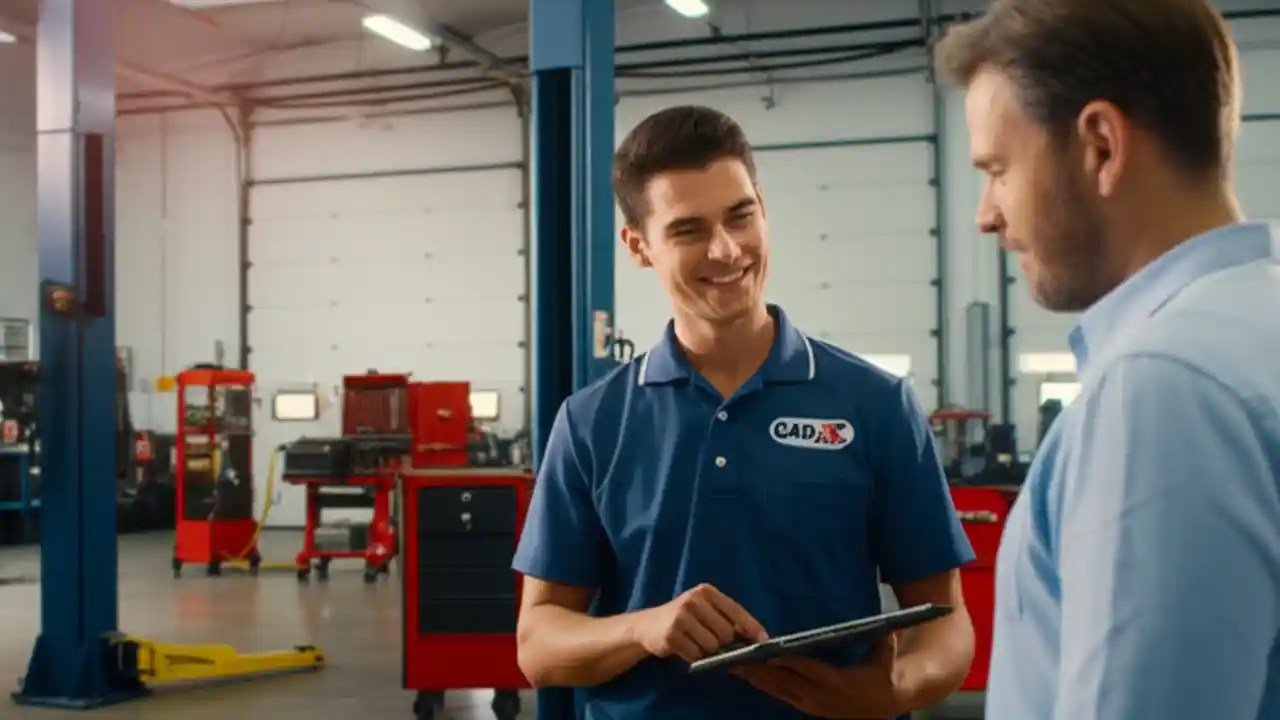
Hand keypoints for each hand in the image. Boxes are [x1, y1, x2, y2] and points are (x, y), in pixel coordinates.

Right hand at [631, 583, 768, 662]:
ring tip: (696, 643)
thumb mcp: (705, 610)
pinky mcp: (671, 634)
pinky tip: (685, 647)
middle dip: (724, 643)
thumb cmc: (684, 618)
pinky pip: (696, 654)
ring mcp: (681, 617)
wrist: (648, 626)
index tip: (764, 640)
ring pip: (712, 645)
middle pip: (726, 632)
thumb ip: (727, 619)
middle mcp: (694, 600)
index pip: (736, 610)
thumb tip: (755, 637)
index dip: (752, 627)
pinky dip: (694, 656)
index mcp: (706, 591)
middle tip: (712, 642)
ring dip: (708, 651)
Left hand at [733, 632, 903, 719]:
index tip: (766, 650)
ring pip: (778, 690)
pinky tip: (749, 676)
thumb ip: (884, 640)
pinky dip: (764, 685)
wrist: (887, 704)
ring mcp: (811, 705)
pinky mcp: (807, 708)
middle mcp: (820, 696)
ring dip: (756, 678)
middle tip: (737, 656)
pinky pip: (781, 696)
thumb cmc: (884, 675)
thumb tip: (888, 622)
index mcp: (838, 682)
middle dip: (759, 669)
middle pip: (784, 681)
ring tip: (734, 665)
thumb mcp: (886, 656)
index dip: (785, 659)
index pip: (806, 668)